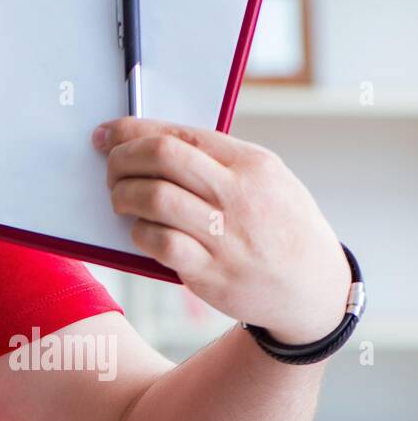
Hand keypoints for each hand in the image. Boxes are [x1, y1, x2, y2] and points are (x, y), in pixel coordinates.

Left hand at [92, 116, 350, 344]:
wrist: (315, 288)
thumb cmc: (280, 226)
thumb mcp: (267, 179)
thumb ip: (217, 159)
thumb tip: (150, 140)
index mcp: (251, 164)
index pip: (179, 135)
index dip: (131, 131)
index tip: (106, 134)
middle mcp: (238, 195)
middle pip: (161, 156)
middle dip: (121, 158)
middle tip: (111, 169)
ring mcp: (225, 236)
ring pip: (154, 197)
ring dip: (122, 195)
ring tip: (121, 200)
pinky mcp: (210, 272)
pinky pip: (159, 242)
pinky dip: (139, 232)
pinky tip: (142, 230)